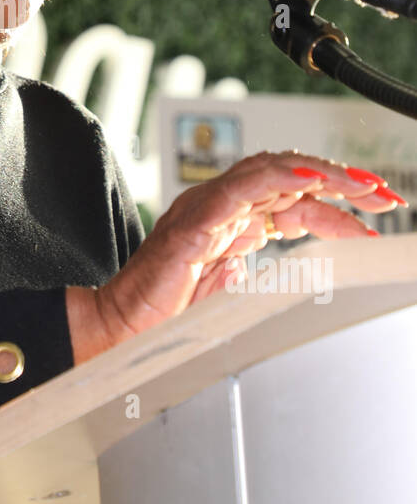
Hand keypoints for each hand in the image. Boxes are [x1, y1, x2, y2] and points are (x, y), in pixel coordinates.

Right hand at [66, 151, 404, 360]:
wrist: (117, 333)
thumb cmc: (159, 321)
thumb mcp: (223, 296)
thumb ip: (245, 275)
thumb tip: (269, 271)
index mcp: (229, 224)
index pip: (293, 199)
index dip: (337, 202)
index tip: (375, 216)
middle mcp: (219, 208)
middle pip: (291, 177)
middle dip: (344, 182)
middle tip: (387, 195)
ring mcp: (206, 209)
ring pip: (274, 170)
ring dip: (326, 174)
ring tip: (366, 187)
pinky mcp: (195, 221)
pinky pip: (242, 185)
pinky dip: (280, 176)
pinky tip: (313, 179)